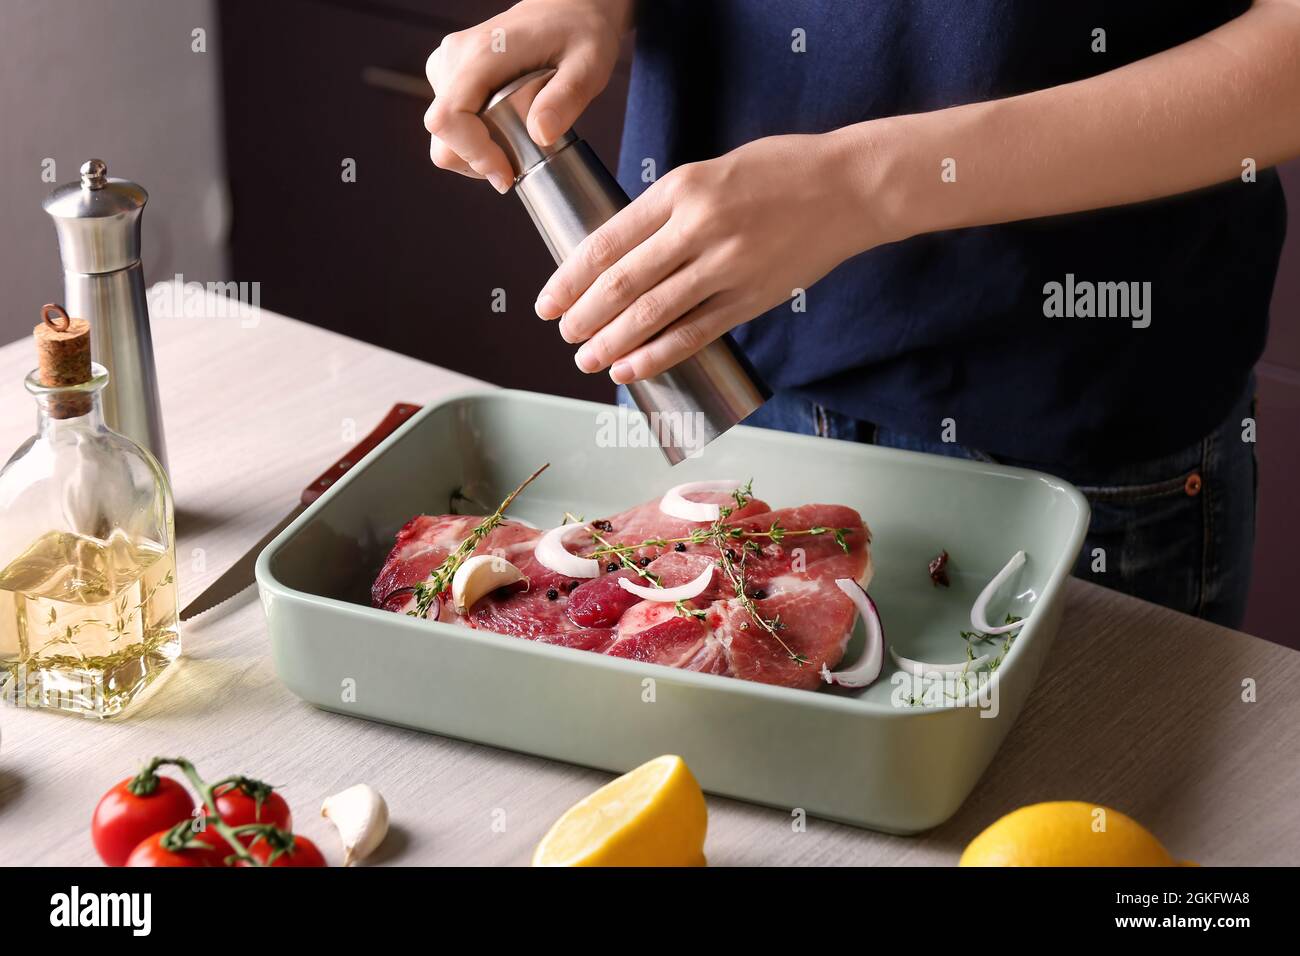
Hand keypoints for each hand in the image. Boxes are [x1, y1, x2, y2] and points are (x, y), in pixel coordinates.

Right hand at [423, 0, 629, 191]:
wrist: (571, 6)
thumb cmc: (581, 31)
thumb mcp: (589, 64)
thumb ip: (567, 97)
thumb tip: (541, 134)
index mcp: (482, 53)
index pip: (448, 117)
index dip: (472, 154)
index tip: (506, 175)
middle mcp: (455, 57)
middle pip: (442, 132)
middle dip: (476, 161)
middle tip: (515, 169)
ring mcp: (449, 64)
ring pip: (444, 132)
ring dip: (475, 153)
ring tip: (513, 148)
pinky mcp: (453, 74)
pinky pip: (451, 121)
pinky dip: (473, 140)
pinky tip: (503, 135)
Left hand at [535, 132, 890, 382]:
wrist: (849, 188)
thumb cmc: (780, 172)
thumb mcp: (711, 171)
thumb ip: (667, 210)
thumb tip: (620, 255)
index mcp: (682, 188)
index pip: (608, 241)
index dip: (570, 278)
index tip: (547, 301)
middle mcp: (699, 227)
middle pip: (623, 283)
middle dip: (583, 315)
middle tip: (562, 334)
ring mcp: (727, 266)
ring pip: (654, 313)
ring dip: (612, 342)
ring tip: (586, 359)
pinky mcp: (751, 297)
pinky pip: (694, 333)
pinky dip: (657, 355)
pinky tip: (630, 368)